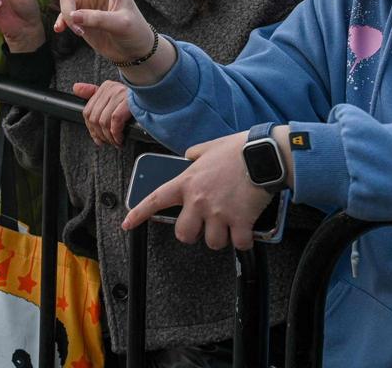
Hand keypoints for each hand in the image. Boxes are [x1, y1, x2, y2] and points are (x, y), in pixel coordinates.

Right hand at [46, 0, 160, 67]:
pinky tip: (62, 31)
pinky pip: (64, 15)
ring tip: (79, 31)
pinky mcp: (79, 16)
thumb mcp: (120, 24)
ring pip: (66, 0)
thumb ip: (97, 20)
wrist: (130, 50)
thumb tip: (73, 18)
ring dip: (69, 15)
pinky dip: (63, 23)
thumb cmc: (132, 32)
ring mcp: (86, 0)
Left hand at [74, 80, 132, 147]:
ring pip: (103, 122)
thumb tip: (76, 88)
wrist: (157, 100)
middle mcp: (111, 89)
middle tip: (108, 142)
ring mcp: (119, 95)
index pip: (88, 111)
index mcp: (105, 87)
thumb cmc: (135, 102)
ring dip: (110, 137)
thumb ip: (93, 93)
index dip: (91, 129)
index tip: (97, 138)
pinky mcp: (128, 102)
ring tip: (116, 142)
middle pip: (94, 118)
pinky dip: (116, 134)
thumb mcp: (113, 96)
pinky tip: (121, 139)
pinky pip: (115, 122)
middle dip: (100, 135)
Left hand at [122, 130, 290, 250]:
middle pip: (184, 234)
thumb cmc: (238, 149)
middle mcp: (199, 201)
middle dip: (193, 233)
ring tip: (229, 223)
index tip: (128, 223)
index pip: (155, 200)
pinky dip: (243, 240)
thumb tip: (189, 158)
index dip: (139, 214)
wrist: (264, 154)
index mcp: (187, 182)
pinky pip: (239, 244)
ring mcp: (219, 213)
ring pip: (212, 243)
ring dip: (221, 237)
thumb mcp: (206, 148)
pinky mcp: (240, 221)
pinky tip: (246, 229)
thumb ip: (193, 156)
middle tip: (204, 225)